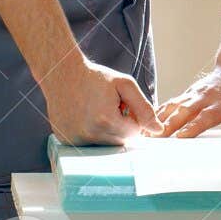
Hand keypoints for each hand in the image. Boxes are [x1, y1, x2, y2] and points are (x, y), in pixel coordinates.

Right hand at [41, 58, 158, 145]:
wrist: (62, 74)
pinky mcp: (67, 142)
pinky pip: (88, 145)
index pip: (134, 133)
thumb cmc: (95, 77)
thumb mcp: (125, 85)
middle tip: (108, 107)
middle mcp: (90, 135)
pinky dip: (91, 134)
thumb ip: (144, 108)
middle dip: (120, 126)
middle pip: (120, 141)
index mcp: (107, 120)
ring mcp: (76, 140)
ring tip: (96, 111)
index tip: (122, 105)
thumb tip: (158, 129)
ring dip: (106, 132)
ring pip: (105, 145)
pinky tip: (85, 118)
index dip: (132, 118)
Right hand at [150, 64, 220, 137]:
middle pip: (184, 112)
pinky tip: (148, 120)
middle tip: (157, 137)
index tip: (181, 137)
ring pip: (174, 106)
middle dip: (170, 125)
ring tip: (146, 132)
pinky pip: (171, 102)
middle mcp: (205, 98)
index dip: (193, 127)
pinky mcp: (188, 94)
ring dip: (160, 119)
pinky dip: (159, 111)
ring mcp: (194, 94)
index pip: (205, 117)